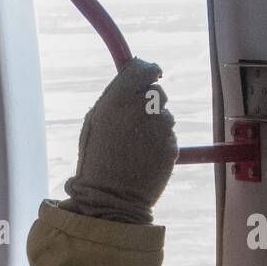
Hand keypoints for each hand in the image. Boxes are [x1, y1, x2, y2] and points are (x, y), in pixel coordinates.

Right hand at [60, 58, 178, 223]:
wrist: (109, 198)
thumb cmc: (96, 160)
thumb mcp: (94, 123)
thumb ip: (114, 98)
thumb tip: (131, 82)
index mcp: (117, 100)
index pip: (143, 68)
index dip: (149, 70)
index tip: (152, 74)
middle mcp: (141, 109)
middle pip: (157, 91)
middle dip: (150, 102)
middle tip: (135, 121)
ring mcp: (160, 128)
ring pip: (165, 115)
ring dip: (155, 124)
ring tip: (136, 145)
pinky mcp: (172, 145)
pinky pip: (169, 136)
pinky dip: (160, 143)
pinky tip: (144, 157)